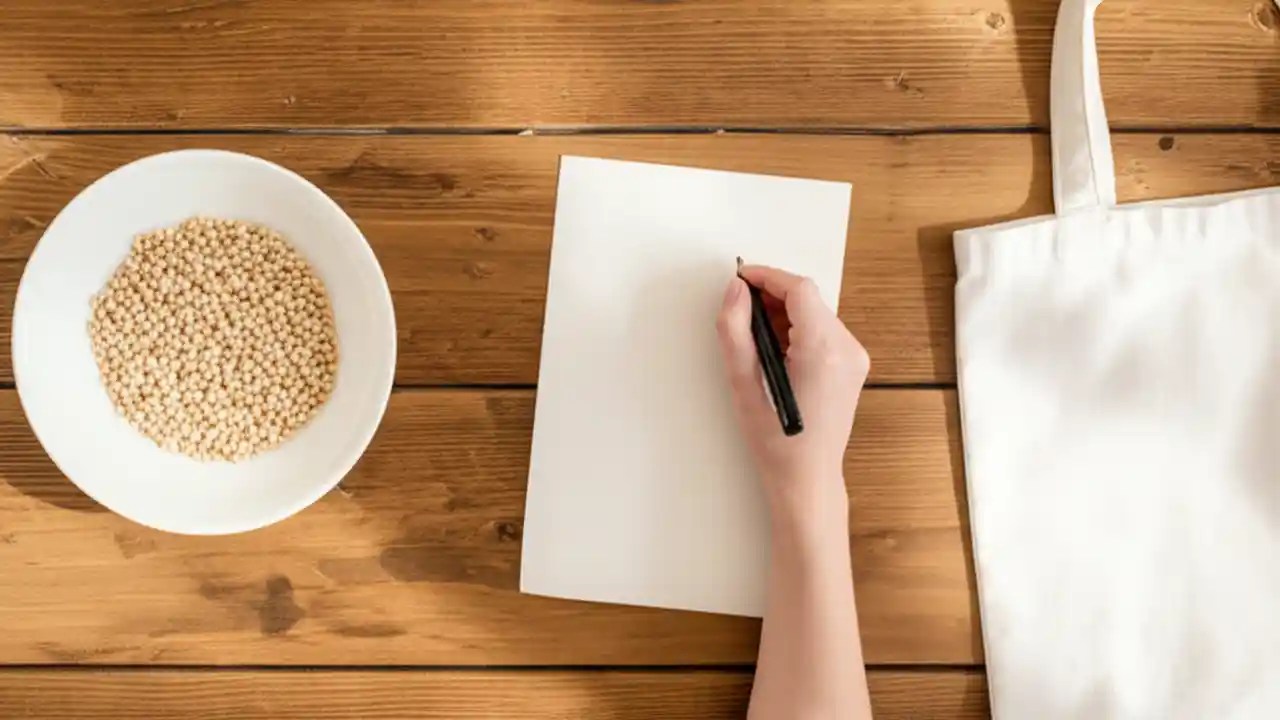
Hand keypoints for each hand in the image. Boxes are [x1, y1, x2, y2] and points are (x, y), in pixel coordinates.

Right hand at [716, 265, 868, 519]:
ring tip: (756, 340)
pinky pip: (824, 330)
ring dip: (784, 315)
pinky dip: (798, 330)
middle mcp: (847, 349)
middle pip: (808, 299)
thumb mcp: (743, 384)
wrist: (807, 478)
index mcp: (824, 351)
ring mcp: (855, 358)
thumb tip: (736, 292)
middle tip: (741, 313)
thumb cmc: (776, 442)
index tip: (741, 279)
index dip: (767, 277)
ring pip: (815, 313)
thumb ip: (736, 331)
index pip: (799, 289)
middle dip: (773, 297)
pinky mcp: (853, 365)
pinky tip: (777, 353)